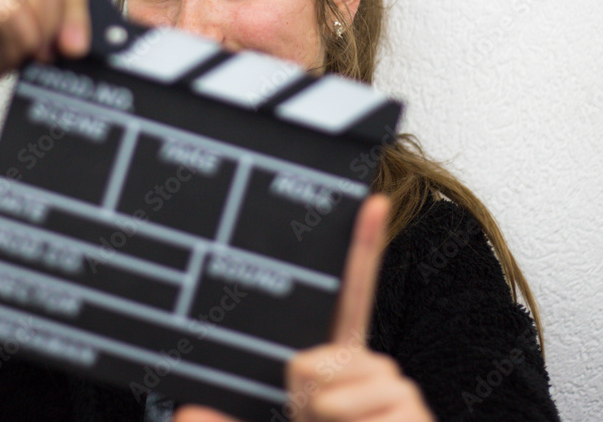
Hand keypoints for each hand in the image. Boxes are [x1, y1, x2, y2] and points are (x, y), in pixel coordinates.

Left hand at [174, 194, 435, 421]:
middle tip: (304, 415)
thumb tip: (190, 413)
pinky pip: (365, 414)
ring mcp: (395, 385)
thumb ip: (222, 412)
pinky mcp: (413, 408)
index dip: (363, 243)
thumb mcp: (260, 415)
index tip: (373, 202)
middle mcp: (371, 362)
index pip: (351, 292)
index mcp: (336, 356)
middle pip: (314, 358)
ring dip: (323, 417)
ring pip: (333, 391)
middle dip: (299, 392)